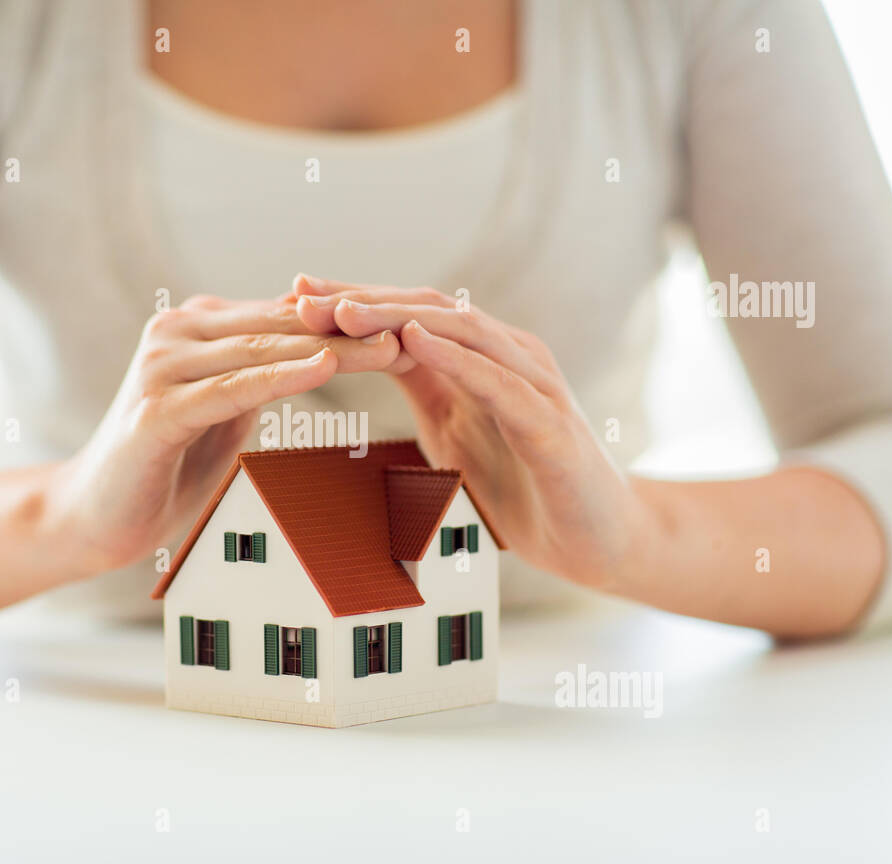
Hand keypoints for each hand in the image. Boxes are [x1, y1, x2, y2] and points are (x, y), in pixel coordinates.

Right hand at [43, 293, 400, 576]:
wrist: (93, 516)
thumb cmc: (167, 466)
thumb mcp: (224, 410)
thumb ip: (259, 374)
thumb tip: (321, 350)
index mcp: (196, 328)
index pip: (287, 316)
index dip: (348, 320)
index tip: (408, 325)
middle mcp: (175, 333)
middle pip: (282, 325)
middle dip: (352, 329)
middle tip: (415, 331)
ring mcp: (161, 368)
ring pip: (263, 350)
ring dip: (333, 349)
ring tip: (389, 348)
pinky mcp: (156, 411)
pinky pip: (231, 389)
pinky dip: (280, 378)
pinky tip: (324, 369)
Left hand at [293, 274, 651, 590]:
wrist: (596, 540)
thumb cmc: (524, 483)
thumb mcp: (454, 427)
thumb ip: (421, 385)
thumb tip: (363, 355)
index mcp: (480, 358)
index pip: (409, 316)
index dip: (353, 302)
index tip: (295, 294)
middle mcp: (509, 357)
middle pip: (427, 311)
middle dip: (361, 302)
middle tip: (301, 296)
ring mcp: (534, 385)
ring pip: (460, 334)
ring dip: (397, 318)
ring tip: (342, 310)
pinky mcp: (550, 424)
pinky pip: (498, 381)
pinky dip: (455, 357)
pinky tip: (414, 341)